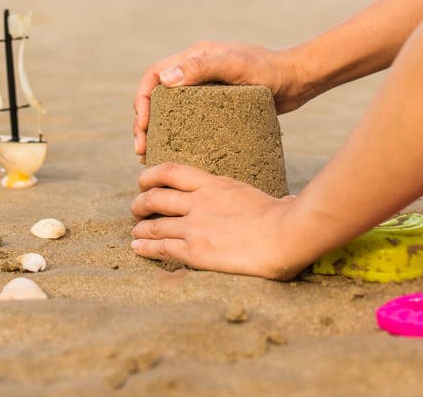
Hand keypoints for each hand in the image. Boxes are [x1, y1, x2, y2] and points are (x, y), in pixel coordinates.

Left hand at [130, 162, 299, 279]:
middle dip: (141, 203)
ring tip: (134, 231)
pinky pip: (162, 248)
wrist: (286, 234)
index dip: (152, 174)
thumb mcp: (267, 196)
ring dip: (140, 228)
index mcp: (214, 184)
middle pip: (155, 197)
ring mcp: (195, 226)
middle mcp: (199, 201)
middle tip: (136, 209)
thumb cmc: (285, 216)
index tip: (144, 180)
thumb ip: (264, 198)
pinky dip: (145, 248)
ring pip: (154, 224)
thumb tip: (287, 201)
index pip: (172, 171)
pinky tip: (137, 248)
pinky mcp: (196, 251)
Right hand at [133, 40, 312, 159]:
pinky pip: (189, 120)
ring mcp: (205, 89)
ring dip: (158, 131)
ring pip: (170, 110)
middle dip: (144, 121)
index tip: (143, 126)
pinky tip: (178, 155)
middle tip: (141, 149)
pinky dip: (178, 136)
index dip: (142, 100)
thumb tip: (165, 80)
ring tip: (152, 156)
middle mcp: (195, 71)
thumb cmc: (268, 69)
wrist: (297, 80)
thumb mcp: (235, 66)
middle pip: (157, 95)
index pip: (154, 76)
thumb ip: (202, 68)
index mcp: (194, 56)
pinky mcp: (217, 106)